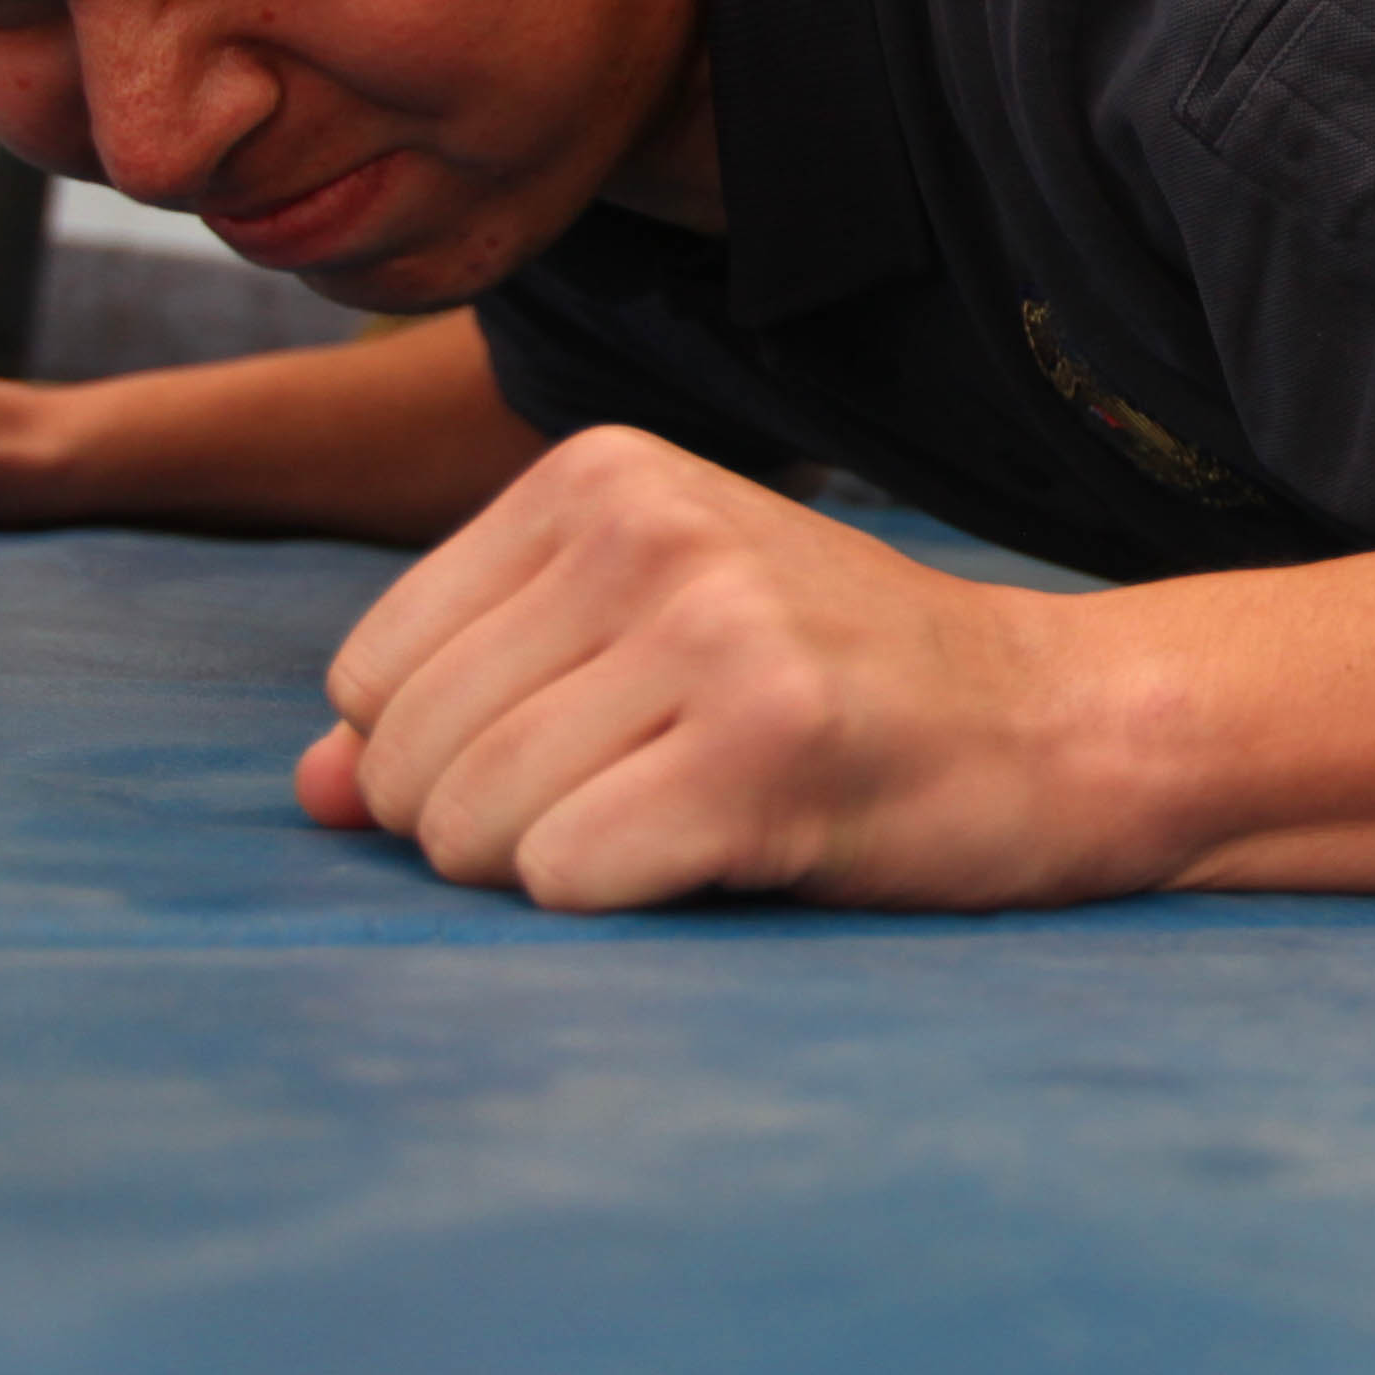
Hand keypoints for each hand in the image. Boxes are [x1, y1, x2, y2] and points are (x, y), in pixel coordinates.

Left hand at [301, 426, 1171, 912]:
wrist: (1064, 728)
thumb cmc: (840, 698)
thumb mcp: (643, 647)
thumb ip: (469, 700)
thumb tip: (310, 794)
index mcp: (600, 474)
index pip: (372, 672)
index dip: (443, 757)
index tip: (589, 748)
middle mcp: (650, 529)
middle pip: (410, 760)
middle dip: (487, 830)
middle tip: (642, 802)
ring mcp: (715, 631)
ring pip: (473, 827)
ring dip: (558, 870)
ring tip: (689, 822)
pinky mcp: (767, 747)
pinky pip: (568, 878)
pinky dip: (625, 900)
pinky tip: (733, 849)